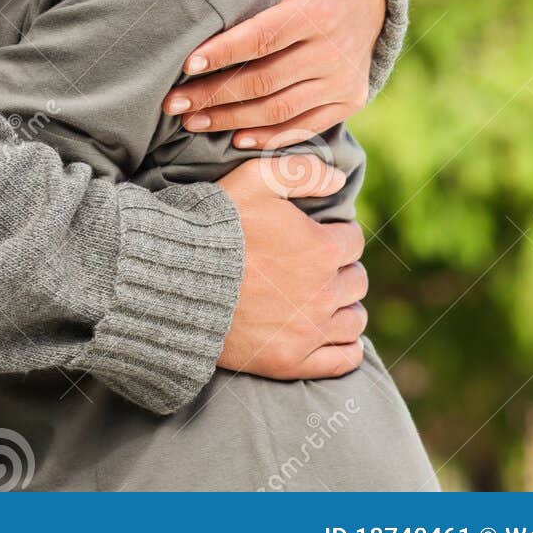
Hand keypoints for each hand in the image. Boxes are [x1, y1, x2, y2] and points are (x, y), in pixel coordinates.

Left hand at [163, 0, 384, 145]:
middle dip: (214, 95)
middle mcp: (333, 49)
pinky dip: (269, 137)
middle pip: (264, 81)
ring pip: (279, 109)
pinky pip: (305, 125)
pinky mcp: (348, 98)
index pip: (262, 37)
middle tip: (172, 103)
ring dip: (232, 121)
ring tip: (191, 121)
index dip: (223, 53)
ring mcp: (342, 78)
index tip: (185, 64)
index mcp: (317, 8)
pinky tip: (235, 139)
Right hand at [217, 156, 367, 378]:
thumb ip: (302, 171)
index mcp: (321, 249)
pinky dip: (347, 349)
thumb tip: (340, 180)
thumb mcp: (256, 178)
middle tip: (318, 266)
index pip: (353, 240)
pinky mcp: (290, 361)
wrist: (176, 278)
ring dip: (345, 307)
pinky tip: (337, 337)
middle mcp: (323, 293)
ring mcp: (308, 331)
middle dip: (342, 269)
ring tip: (326, 299)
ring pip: (354, 321)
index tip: (320, 235)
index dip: (338, 233)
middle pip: (356, 280)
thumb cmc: (217, 224)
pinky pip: (342, 360)